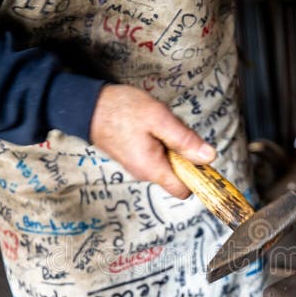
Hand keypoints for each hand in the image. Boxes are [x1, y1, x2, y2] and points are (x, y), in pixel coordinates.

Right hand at [89, 84, 215, 198]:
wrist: (87, 106)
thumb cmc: (120, 109)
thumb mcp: (159, 118)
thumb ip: (184, 140)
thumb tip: (209, 157)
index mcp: (152, 169)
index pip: (184, 190)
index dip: (197, 176)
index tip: (199, 156)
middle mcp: (145, 173)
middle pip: (178, 173)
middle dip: (183, 153)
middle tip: (171, 129)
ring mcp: (138, 167)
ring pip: (168, 162)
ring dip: (171, 144)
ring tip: (157, 125)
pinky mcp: (134, 158)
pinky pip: (156, 155)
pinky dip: (159, 141)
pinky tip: (149, 126)